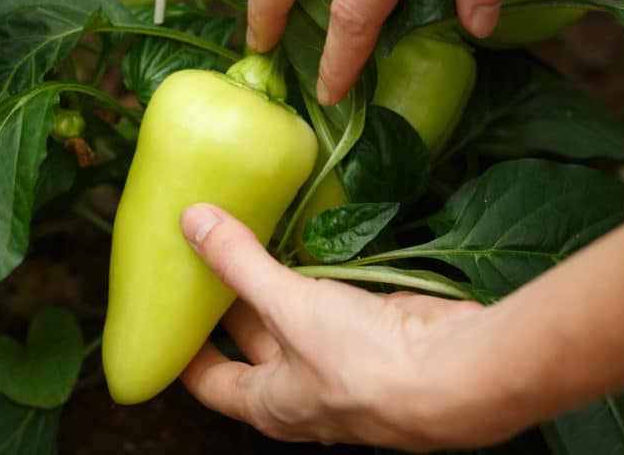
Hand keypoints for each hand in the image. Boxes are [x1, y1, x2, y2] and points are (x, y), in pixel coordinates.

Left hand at [178, 203, 515, 450]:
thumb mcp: (288, 308)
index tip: (164, 317)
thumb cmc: (361, 364)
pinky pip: (330, 300)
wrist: (458, 374)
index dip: (185, 352)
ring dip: (272, 281)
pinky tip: (303, 240)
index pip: (210, 382)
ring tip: (245, 235)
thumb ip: (240, 264)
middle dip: (226, 301)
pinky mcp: (371, 332)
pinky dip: (313, 273)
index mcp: (268, 402)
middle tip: (201, 256)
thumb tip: (191, 221)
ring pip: (292, 316)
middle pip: (250, 342)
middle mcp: (300, 387)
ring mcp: (339, 360)